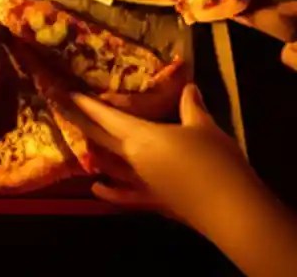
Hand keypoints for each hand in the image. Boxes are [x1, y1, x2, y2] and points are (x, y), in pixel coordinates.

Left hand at [65, 84, 268, 234]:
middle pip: (102, 141)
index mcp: (142, 136)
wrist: (228, 207)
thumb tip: (188, 89)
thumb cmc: (214, 159)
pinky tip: (96, 187)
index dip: (91, 106)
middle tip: (68, 114)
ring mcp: (140, 184)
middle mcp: (133, 160)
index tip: (73, 96)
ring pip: (109, 167)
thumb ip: (191, 106)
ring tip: (84, 145)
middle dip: (85, 126)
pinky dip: (108, 192)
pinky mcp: (151, 203)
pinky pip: (122, 197)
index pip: (109, 118)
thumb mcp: (204, 126)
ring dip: (95, 156)